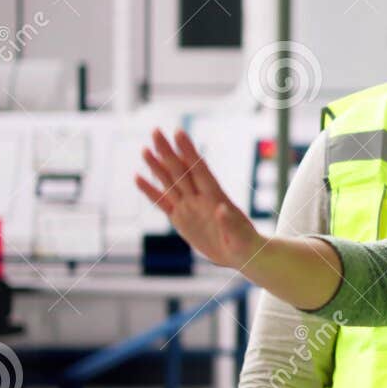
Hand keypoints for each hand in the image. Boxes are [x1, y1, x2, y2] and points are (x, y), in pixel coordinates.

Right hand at [136, 128, 263, 269]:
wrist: (243, 256)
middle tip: (156, 131)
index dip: (189, 152)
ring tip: (145, 149)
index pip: (200, 170)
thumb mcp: (242, 237)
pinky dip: (150, 191)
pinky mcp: (181, 219)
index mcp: (216, 198)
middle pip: (181, 171)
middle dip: (168, 151)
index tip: (179, 133)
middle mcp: (200, 198)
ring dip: (158, 166)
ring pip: (170, 182)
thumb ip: (231, 223)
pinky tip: (139, 177)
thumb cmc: (247, 246)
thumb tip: (222, 208)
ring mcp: (189, 207)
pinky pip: (162, 202)